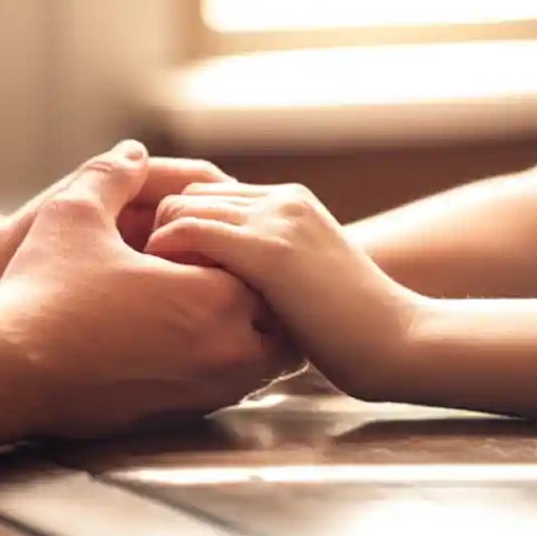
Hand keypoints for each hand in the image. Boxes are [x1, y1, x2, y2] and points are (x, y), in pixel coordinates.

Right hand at [0, 142, 299, 436]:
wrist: (6, 369)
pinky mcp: (179, 418)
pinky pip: (226, 390)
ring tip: (213, 308)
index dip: (244, 252)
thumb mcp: (75, 214)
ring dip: (249, 334)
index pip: (265, 270)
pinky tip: (183, 342)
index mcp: (216, 298)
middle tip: (234, 276)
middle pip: (282, 324)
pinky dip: (221, 364)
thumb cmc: (43, 292)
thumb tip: (132, 154)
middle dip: (266, 299)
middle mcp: (225, 353)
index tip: (219, 243)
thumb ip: (113, 176)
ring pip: (262, 364)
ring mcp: (205, 392)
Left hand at [147, 182, 419, 397]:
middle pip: (186, 193)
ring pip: (179, 206)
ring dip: (155, 243)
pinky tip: (159, 288)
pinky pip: (187, 230)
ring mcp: (275, 220)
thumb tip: (218, 285)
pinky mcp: (267, 249)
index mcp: (289, 202)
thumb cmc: (348, 331)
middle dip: (157, 229)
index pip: (206, 193)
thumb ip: (265, 270)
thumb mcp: (302, 283)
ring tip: (145, 286)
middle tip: (140, 277)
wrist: (396, 342)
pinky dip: (162, 253)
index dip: (176, 226)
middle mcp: (280, 199)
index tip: (155, 266)